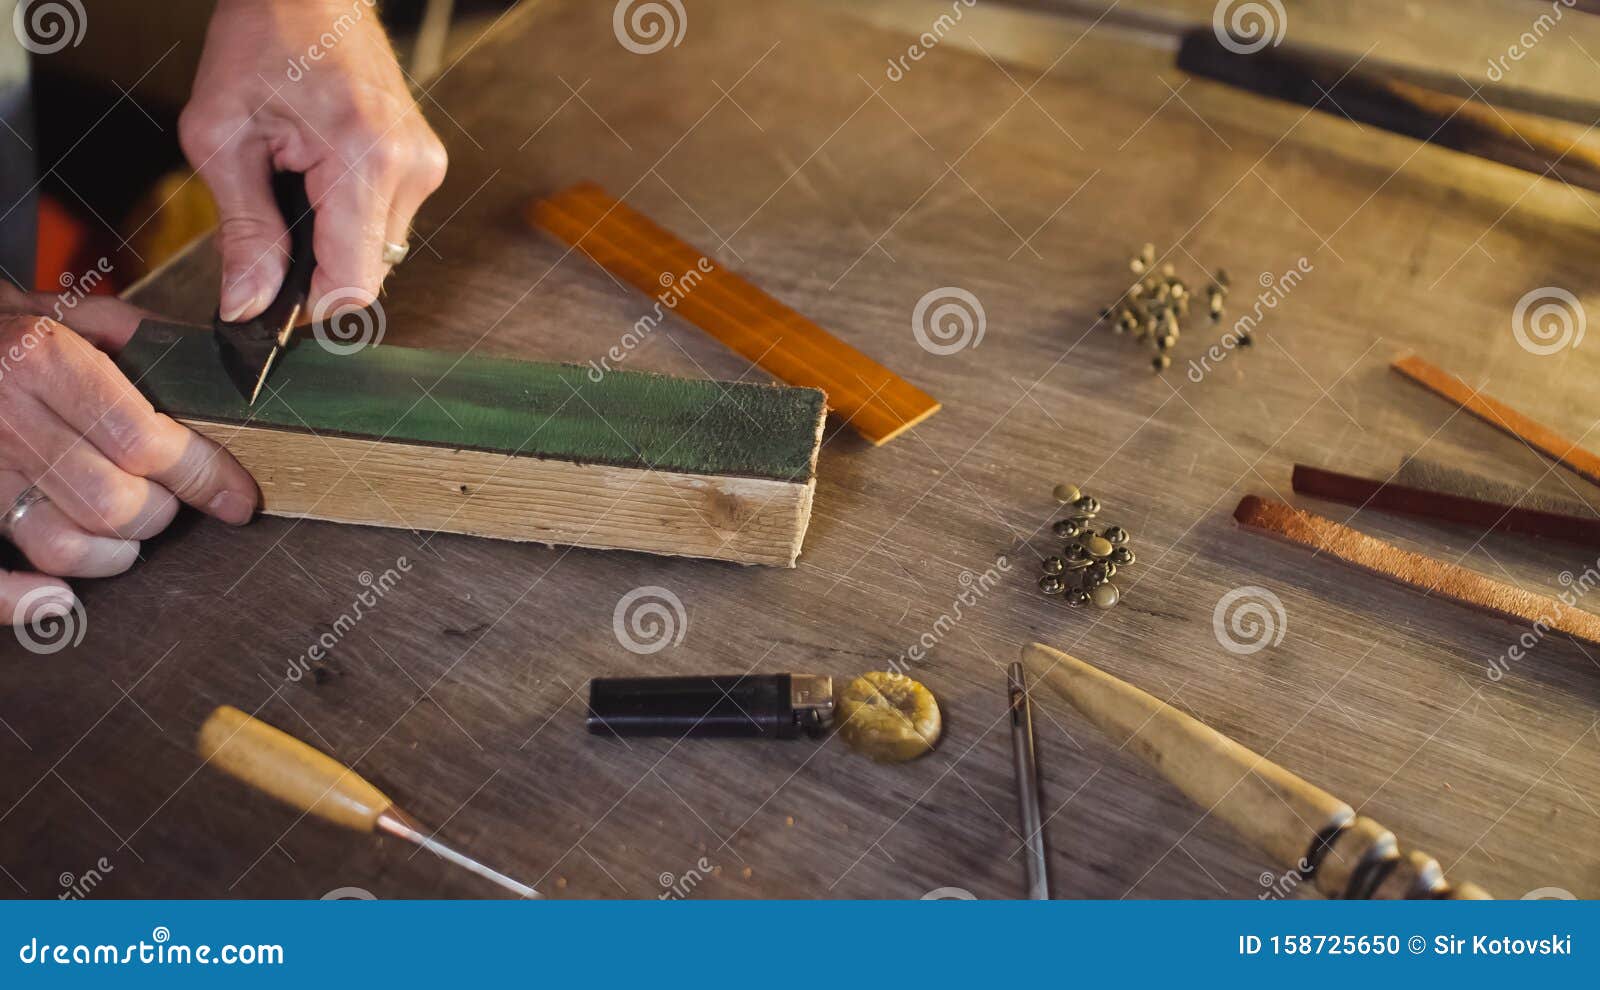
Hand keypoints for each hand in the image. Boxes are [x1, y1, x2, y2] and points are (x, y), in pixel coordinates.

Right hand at [0, 284, 257, 623]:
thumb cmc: (2, 331)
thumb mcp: (62, 311)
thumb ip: (135, 336)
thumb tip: (211, 371)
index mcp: (42, 361)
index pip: (145, 442)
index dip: (204, 475)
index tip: (237, 496)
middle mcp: (6, 418)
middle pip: (114, 502)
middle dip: (163, 510)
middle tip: (170, 497)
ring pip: (65, 544)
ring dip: (117, 549)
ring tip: (131, 528)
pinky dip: (24, 600)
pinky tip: (58, 600)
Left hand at [179, 0, 448, 321]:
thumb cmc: (261, 42)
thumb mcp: (222, 137)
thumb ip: (242, 229)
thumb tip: (247, 305)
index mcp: (365, 158)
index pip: (353, 283)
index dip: (305, 304)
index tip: (268, 294)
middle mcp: (410, 168)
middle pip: (367, 273)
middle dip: (313, 265)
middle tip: (269, 218)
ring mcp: (424, 166)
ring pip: (378, 253)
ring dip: (331, 241)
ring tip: (295, 184)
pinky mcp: (424, 163)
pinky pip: (385, 223)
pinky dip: (347, 218)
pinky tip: (319, 176)